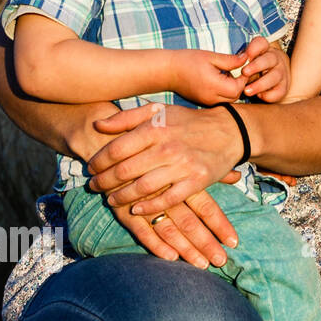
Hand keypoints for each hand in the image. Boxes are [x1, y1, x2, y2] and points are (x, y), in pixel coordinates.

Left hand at [84, 102, 244, 265]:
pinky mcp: (197, 181)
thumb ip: (127, 117)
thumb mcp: (159, 111)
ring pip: (142, 188)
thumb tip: (98, 124)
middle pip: (124, 171)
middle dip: (104, 182)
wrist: (230, 131)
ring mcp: (182, 166)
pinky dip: (148, 207)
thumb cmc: (189, 121)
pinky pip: (167, 199)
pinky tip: (136, 209)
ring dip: (121, 197)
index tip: (91, 168)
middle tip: (94, 186)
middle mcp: (167, 147)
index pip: (116, 150)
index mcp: (155, 128)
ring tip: (110, 199)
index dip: (98, 162)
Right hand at [168, 47, 250, 104]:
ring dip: (232, 88)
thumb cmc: (187, 61)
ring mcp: (207, 102)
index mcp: (214, 86)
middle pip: (236, 96)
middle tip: (236, 70)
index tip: (241, 66)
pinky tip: (219, 80)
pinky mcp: (204, 102)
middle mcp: (211, 98)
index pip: (238, 88)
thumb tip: (247, 58)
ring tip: (226, 74)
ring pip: (229, 100)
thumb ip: (230, 60)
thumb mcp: (210, 57)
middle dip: (239, 84)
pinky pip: (221, 100)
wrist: (167, 71)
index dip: (243, 77)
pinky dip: (224, 92)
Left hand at [240, 36, 289, 100]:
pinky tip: (258, 96)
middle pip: (269, 59)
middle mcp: (275, 60)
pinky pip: (278, 92)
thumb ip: (237, 61)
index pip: (261, 43)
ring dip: (260, 84)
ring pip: (274, 77)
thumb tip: (231, 63)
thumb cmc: (252, 70)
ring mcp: (281, 74)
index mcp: (264, 50)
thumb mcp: (244, 62)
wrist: (270, 81)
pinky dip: (268, 95)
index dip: (255, 48)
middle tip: (244, 72)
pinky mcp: (283, 88)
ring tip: (247, 91)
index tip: (246, 55)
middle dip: (257, 65)